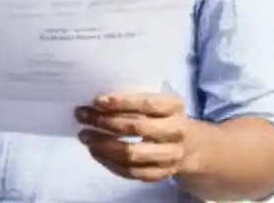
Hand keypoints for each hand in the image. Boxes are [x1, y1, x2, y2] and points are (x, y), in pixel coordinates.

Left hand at [76, 92, 192, 182]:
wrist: (190, 145)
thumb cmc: (164, 117)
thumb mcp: (158, 102)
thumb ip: (135, 100)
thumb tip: (98, 103)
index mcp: (174, 107)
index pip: (147, 104)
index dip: (121, 103)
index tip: (97, 101)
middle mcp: (176, 131)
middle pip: (137, 128)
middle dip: (106, 122)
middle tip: (83, 116)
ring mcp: (170, 155)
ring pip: (132, 154)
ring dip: (104, 145)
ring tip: (85, 136)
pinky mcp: (161, 174)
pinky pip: (132, 172)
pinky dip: (110, 162)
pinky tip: (96, 152)